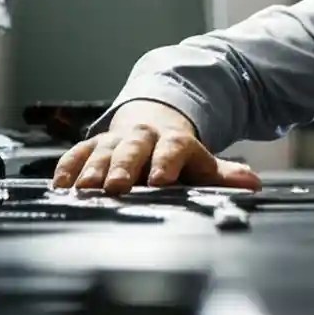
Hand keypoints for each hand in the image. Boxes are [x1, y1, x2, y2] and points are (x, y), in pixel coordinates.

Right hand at [51, 100, 261, 194]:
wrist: (153, 125)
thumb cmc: (178, 156)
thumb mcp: (202, 163)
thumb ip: (223, 175)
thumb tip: (253, 184)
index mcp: (173, 142)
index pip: (172, 150)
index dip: (166, 163)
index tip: (160, 180)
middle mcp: (143, 138)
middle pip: (133, 150)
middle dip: (123, 167)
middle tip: (115, 186)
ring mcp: (115, 140)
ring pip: (102, 152)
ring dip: (92, 169)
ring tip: (84, 189)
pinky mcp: (92, 144)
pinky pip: (77, 153)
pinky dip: (67, 167)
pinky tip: (60, 185)